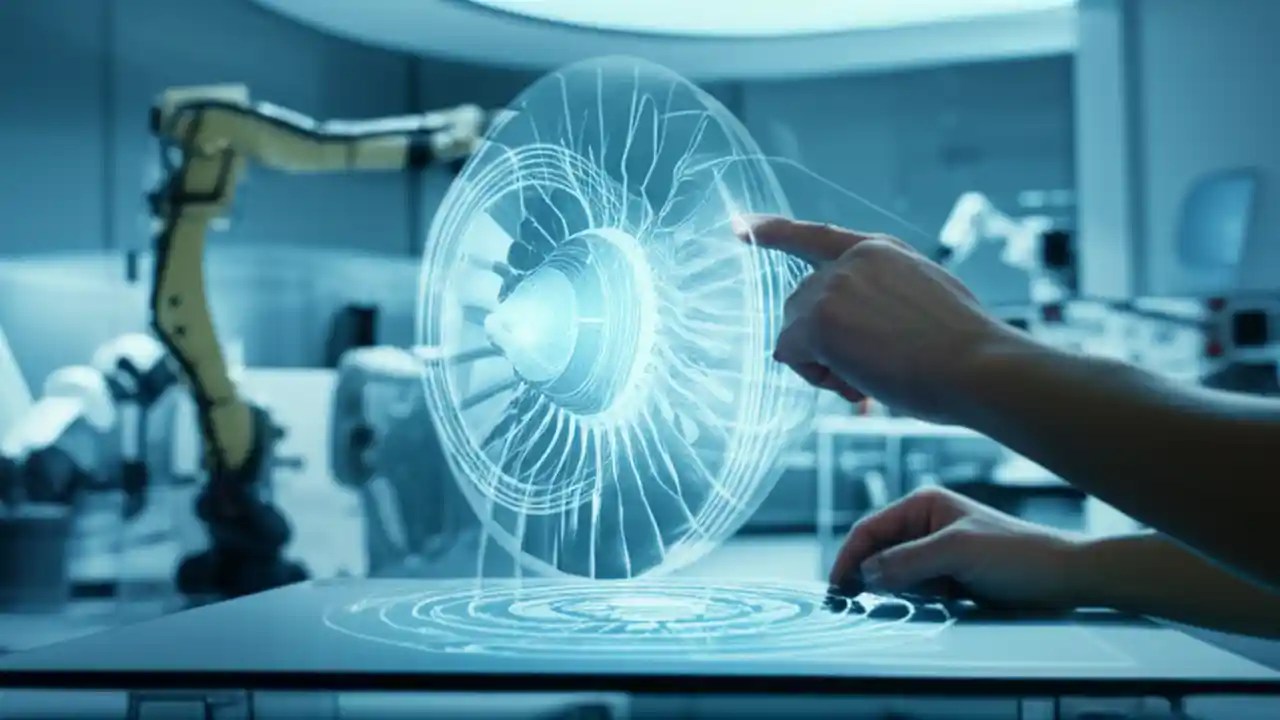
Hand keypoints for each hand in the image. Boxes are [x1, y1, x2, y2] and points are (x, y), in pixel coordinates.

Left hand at [737, 216, 1017, 423]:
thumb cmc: (963, 352)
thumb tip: (845, 341)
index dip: (772, 232)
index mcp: (881, 251)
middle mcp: (852, 259)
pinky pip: (790, 355)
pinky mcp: (819, 319)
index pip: (814, 235)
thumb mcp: (922, 304)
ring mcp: (833, 285)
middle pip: (800, 304)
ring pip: (794, 332)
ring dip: (823, 364)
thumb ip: (879, 302)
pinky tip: (858, 383)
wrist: (979, 365)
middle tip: (869, 375)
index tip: (738, 226)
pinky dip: (816, 377)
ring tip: (872, 379)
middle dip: (823, 344)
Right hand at [830, 486, 1085, 609]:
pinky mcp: (950, 575)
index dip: (849, 557)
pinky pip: (916, 588)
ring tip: (899, 604)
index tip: (836, 587)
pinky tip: (925, 606)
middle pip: (879, 552)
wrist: (1065, 578)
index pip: (870, 529)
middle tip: (857, 603)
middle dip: (869, 576)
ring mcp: (937, 551)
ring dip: (894, 590)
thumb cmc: (1019, 554)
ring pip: (896, 574)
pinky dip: (913, 599)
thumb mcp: (957, 552)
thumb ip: (907, 561)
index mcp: (924, 505)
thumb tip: (866, 574)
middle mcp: (926, 524)